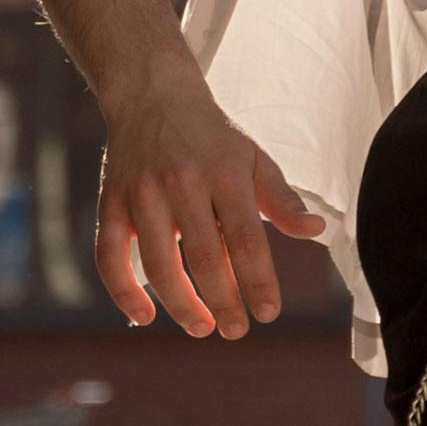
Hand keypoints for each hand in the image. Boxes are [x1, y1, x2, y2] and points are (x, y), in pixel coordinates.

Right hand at [96, 74, 327, 338]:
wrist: (152, 94)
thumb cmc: (212, 137)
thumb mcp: (253, 158)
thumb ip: (281, 199)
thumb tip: (316, 230)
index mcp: (224, 173)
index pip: (246, 239)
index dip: (258, 281)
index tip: (269, 313)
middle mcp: (182, 183)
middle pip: (204, 257)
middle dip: (223, 302)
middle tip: (236, 331)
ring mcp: (142, 194)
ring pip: (159, 264)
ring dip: (181, 305)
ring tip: (202, 328)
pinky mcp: (111, 202)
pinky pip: (110, 256)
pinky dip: (124, 291)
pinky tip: (144, 317)